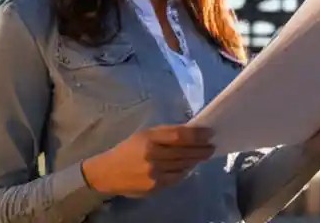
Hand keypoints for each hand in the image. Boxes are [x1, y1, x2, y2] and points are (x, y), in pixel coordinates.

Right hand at [81, 125, 214, 196]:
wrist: (107, 173)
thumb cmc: (128, 149)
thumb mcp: (144, 134)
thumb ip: (166, 134)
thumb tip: (191, 132)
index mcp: (149, 138)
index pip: (180, 135)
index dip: (198, 134)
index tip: (210, 133)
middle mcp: (153, 155)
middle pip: (185, 151)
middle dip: (202, 149)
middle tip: (212, 146)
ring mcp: (154, 173)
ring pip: (183, 165)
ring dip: (196, 160)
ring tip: (204, 155)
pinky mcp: (155, 186)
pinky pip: (177, 177)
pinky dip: (185, 171)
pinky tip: (189, 166)